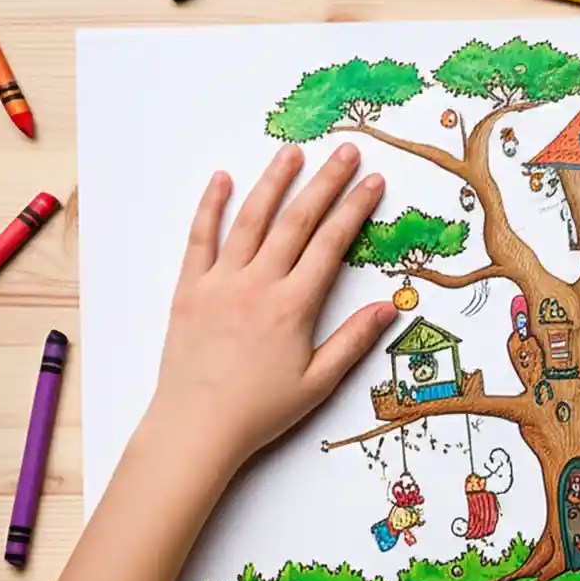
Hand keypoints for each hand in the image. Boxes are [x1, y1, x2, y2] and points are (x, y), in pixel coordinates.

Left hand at [145, 143, 396, 466]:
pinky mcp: (189, 289)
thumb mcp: (318, 382)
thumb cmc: (259, 411)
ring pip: (251, 219)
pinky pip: (199, 238)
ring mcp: (220, 282)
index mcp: (293, 306)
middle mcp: (258, 285)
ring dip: (274, 182)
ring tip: (292, 152)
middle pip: (297, 221)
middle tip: (346, 152)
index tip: (373, 181)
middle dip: (325, 182)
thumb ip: (354, 340)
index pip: (331, 243)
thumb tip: (390, 307)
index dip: (355, 208)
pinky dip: (210, 206)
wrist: (195, 428)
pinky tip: (221, 179)